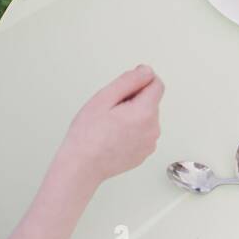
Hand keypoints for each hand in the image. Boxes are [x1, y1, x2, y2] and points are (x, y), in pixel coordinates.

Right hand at [56, 65, 163, 186]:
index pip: (157, 84)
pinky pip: (143, 133)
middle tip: (110, 110)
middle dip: (134, 99)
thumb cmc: (87, 134)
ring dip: (133, 115)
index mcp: (145, 113)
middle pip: (150, 101)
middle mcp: (153, 129)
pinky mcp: (144, 153)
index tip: (124, 86)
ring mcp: (150, 143)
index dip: (141, 80)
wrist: (82, 167)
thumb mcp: (104, 98)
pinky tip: (114, 136)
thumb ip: (129, 81)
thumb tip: (147, 71)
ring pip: (147, 117)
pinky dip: (132, 130)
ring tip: (110, 125)